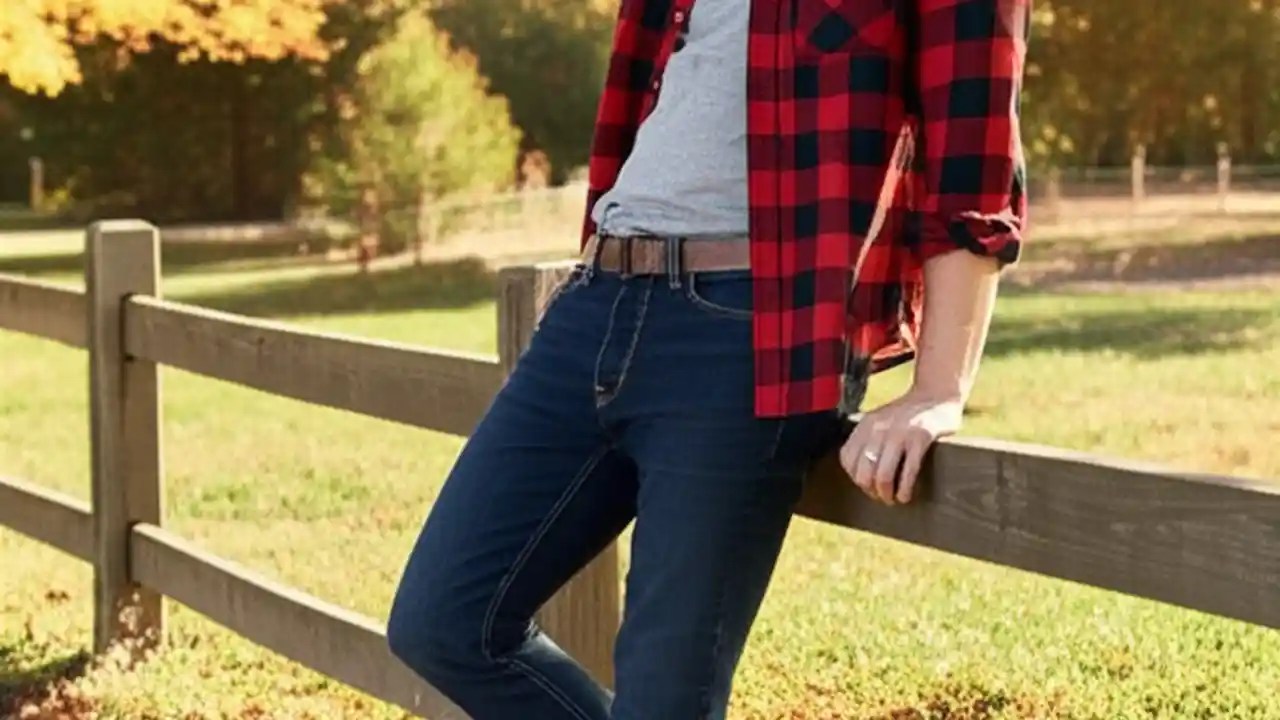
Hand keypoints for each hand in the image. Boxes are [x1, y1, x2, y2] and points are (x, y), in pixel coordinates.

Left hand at [839, 391, 963, 504]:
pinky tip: (906, 495)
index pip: (847, 459)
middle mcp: (879, 428)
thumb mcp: (880, 421)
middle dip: (871, 491)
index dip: (855, 478)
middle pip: (863, 472)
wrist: (937, 393)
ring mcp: (900, 432)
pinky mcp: (921, 437)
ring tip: (894, 499)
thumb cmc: (908, 414)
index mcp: (866, 424)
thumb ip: (868, 440)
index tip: (868, 486)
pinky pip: (908, 471)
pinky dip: (905, 489)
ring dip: (887, 494)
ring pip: (883, 475)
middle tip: (882, 497)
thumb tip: (861, 476)